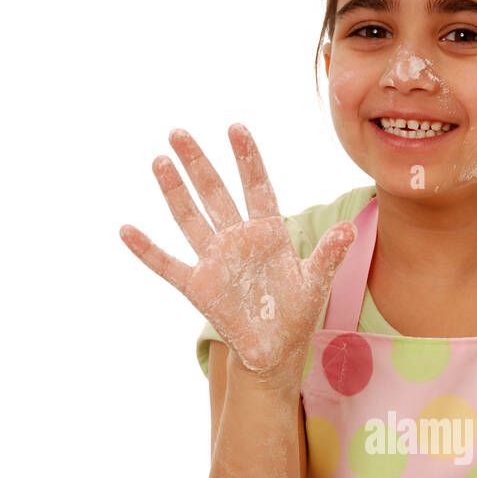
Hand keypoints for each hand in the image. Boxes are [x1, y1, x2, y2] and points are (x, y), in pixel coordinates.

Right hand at [119, 124, 355, 378]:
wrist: (275, 350)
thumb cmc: (297, 313)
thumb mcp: (315, 283)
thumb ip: (329, 254)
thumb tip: (349, 229)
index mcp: (268, 233)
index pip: (256, 187)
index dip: (246, 159)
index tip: (235, 127)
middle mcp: (238, 239)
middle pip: (215, 193)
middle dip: (198, 164)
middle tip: (178, 132)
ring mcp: (215, 260)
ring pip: (190, 218)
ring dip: (175, 192)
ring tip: (159, 161)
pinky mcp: (199, 286)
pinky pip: (168, 265)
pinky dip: (147, 250)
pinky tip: (127, 230)